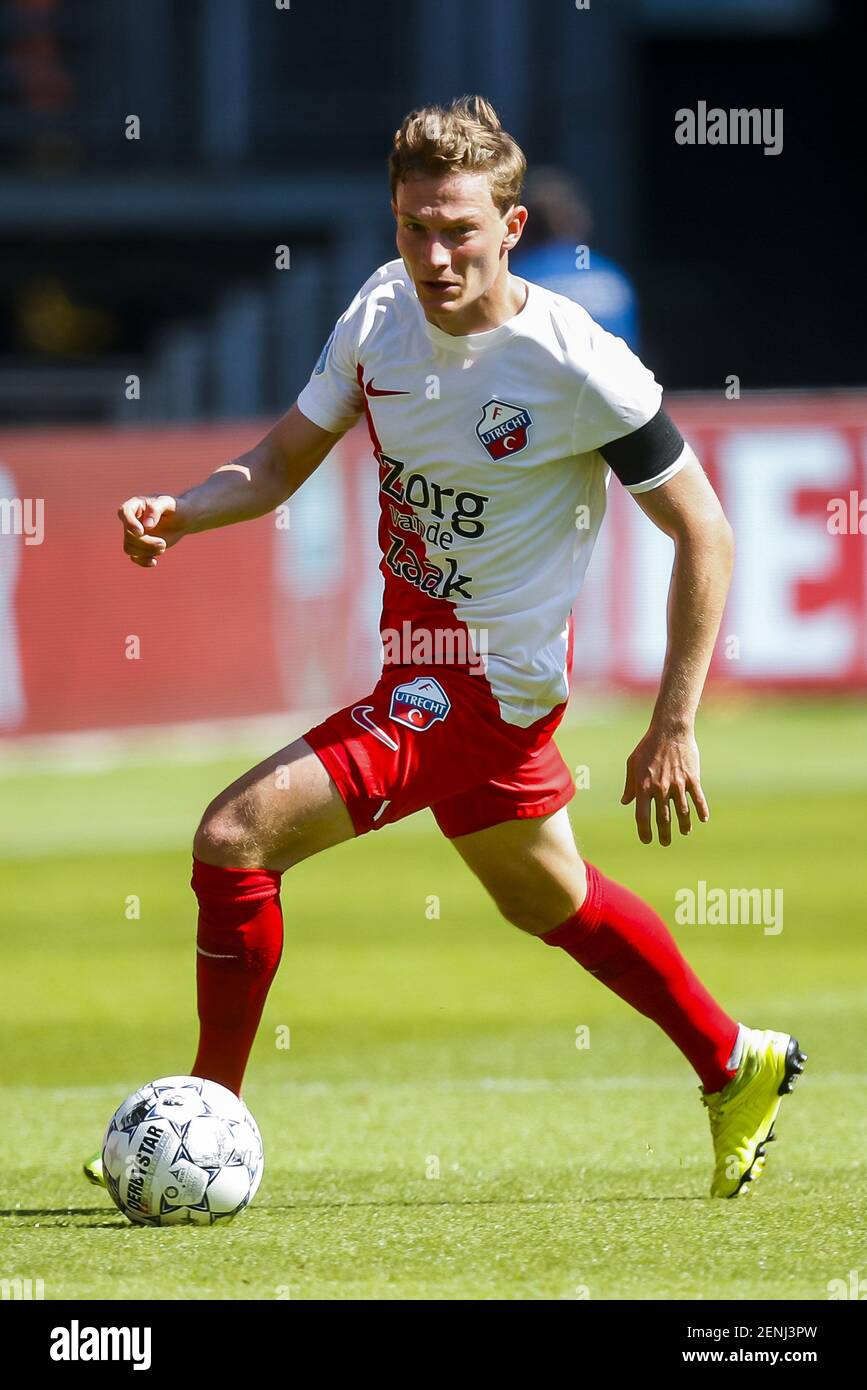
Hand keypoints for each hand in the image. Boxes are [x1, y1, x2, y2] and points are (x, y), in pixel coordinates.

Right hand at [117, 494, 183, 566]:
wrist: (183, 519)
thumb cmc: (176, 507)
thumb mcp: (169, 503)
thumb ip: (156, 509)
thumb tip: (146, 525)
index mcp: (136, 505)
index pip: (124, 512)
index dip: (129, 523)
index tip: (141, 532)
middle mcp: (132, 520)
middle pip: (128, 535)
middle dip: (145, 543)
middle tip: (163, 543)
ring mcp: (135, 534)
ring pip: (129, 548)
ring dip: (146, 551)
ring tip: (163, 546)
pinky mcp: (140, 546)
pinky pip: (134, 558)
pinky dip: (143, 562)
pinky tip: (154, 562)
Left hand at [621, 724, 709, 845]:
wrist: (670, 730)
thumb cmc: (648, 746)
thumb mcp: (633, 763)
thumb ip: (630, 785)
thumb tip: (626, 802)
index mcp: (643, 786)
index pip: (642, 816)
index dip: (644, 831)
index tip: (647, 840)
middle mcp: (660, 789)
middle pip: (663, 819)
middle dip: (664, 834)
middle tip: (665, 842)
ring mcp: (677, 784)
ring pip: (682, 813)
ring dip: (684, 826)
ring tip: (685, 832)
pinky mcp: (692, 779)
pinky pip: (698, 799)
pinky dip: (701, 811)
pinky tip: (702, 819)